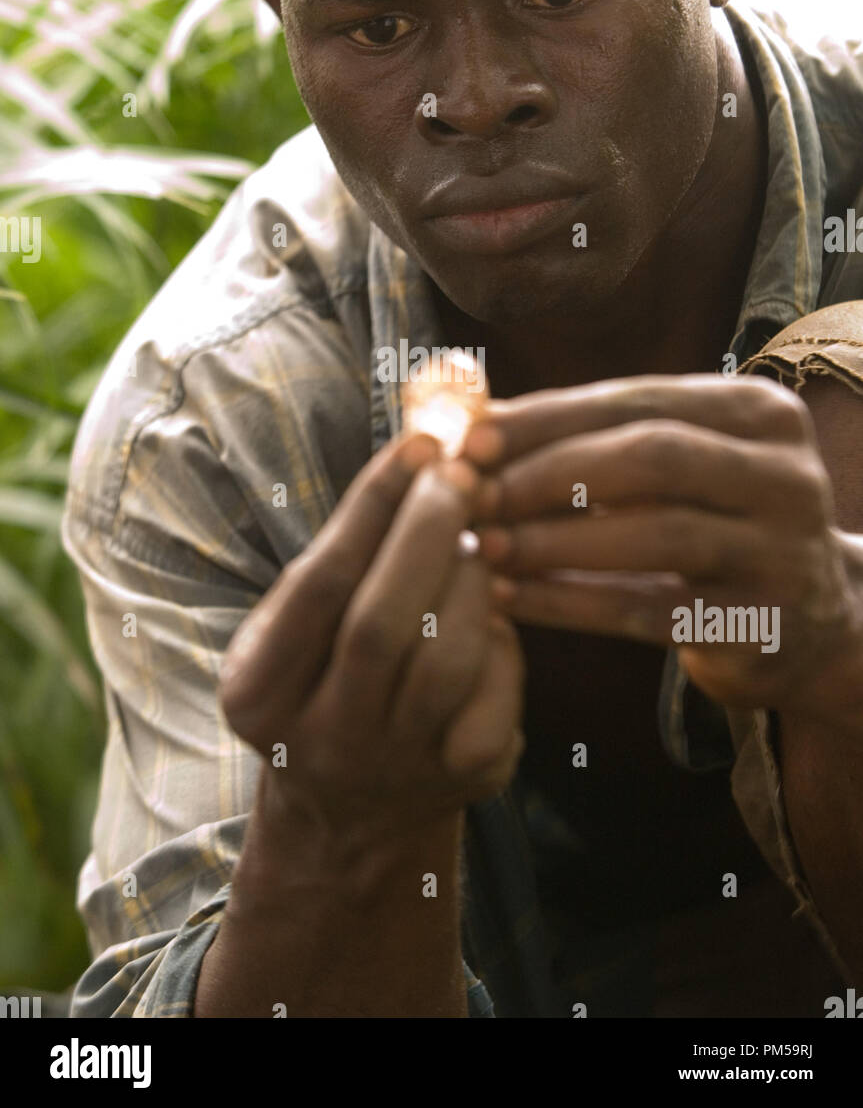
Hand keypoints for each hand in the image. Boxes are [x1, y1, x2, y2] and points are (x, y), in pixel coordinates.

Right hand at [219, 430, 523, 849]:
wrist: (352, 812)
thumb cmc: (328, 679)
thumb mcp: (298, 630)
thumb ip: (344, 555)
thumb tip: (423, 452)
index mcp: (257, 693)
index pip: (318, 585)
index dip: (372, 508)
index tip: (417, 445)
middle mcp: (318, 741)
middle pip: (380, 626)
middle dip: (427, 534)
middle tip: (461, 472)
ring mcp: (395, 769)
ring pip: (446, 660)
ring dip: (468, 582)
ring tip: (472, 540)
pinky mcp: (465, 781)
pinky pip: (496, 694)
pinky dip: (499, 639)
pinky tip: (486, 614)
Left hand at [465, 373, 862, 720]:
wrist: (811, 629)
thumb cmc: (713, 527)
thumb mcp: (678, 466)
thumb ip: (594, 437)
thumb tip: (473, 415)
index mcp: (760, 413)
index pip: (638, 399)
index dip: (548, 417)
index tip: (471, 437)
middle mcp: (786, 475)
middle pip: (652, 456)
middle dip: (547, 473)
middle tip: (472, 494)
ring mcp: (784, 553)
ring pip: (655, 533)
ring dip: (552, 540)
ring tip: (481, 546)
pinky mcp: (762, 627)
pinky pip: (647, 612)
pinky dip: (568, 604)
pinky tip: (508, 599)